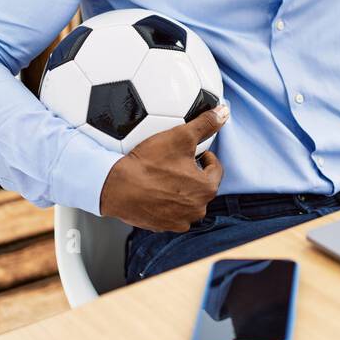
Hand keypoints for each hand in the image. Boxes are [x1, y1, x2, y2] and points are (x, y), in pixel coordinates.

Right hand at [99, 105, 227, 231]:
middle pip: (202, 186)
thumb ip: (205, 124)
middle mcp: (197, 209)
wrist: (116, 187)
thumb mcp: (180, 136)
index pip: (215, 169)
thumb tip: (223, 113)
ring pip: (187, 201)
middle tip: (176, 163)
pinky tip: (154, 191)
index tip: (194, 153)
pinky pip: (171, 213)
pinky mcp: (162, 227)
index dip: (205, 157)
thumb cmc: (148, 164)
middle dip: (193, 174)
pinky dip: (166, 203)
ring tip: (165, 176)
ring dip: (181, 191)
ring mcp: (179, 221)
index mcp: (207, 189)